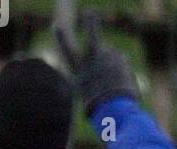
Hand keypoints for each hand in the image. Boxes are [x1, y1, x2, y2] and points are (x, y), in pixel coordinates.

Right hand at [54, 1, 136, 115]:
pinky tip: (120, 83)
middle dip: (90, 22)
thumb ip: (93, 70)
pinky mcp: (121, 58)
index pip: (67, 51)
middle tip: (89, 11)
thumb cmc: (97, 107)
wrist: (113, 109)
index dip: (61, 38)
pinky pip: (120, 61)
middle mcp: (92, 60)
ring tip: (111, 84)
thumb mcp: (87, 90)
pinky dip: (121, 70)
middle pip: (92, 36)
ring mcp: (108, 58)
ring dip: (111, 65)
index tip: (56, 25)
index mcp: (78, 71)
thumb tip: (108, 52)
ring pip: (110, 55)